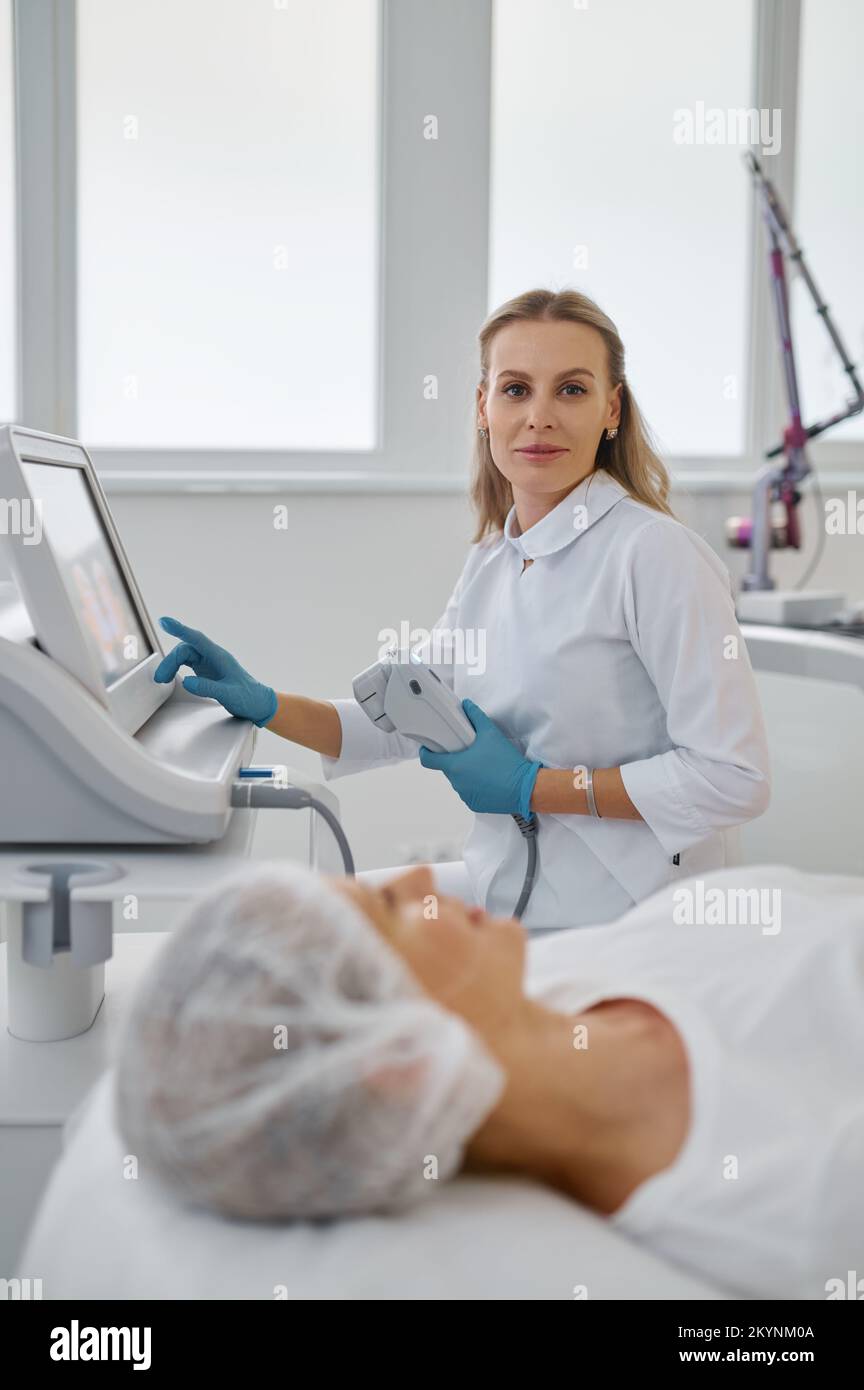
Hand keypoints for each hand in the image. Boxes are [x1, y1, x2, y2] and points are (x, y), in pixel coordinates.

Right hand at [153, 616, 277, 726]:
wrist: (258, 703)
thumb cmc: (248, 697)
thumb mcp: (229, 695)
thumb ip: (208, 688)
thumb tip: (187, 681)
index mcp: (220, 657)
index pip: (197, 639)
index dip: (180, 629)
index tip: (165, 622)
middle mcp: (213, 657)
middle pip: (186, 649)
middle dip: (170, 661)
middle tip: (161, 678)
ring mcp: (209, 663)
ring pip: (185, 656)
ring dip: (172, 665)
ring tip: (163, 679)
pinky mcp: (206, 671)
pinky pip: (187, 663)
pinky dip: (177, 668)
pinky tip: (172, 676)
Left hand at [419, 698, 541, 818]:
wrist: (524, 788)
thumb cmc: (506, 762)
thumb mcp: (491, 734)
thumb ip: (476, 717)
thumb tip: (467, 705)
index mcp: (455, 765)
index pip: (428, 760)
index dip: (427, 752)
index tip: (429, 748)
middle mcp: (456, 782)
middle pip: (448, 768)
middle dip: (456, 760)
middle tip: (470, 752)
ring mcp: (465, 795)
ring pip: (459, 781)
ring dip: (467, 774)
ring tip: (484, 767)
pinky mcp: (474, 804)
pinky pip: (469, 792)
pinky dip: (476, 786)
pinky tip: (490, 780)